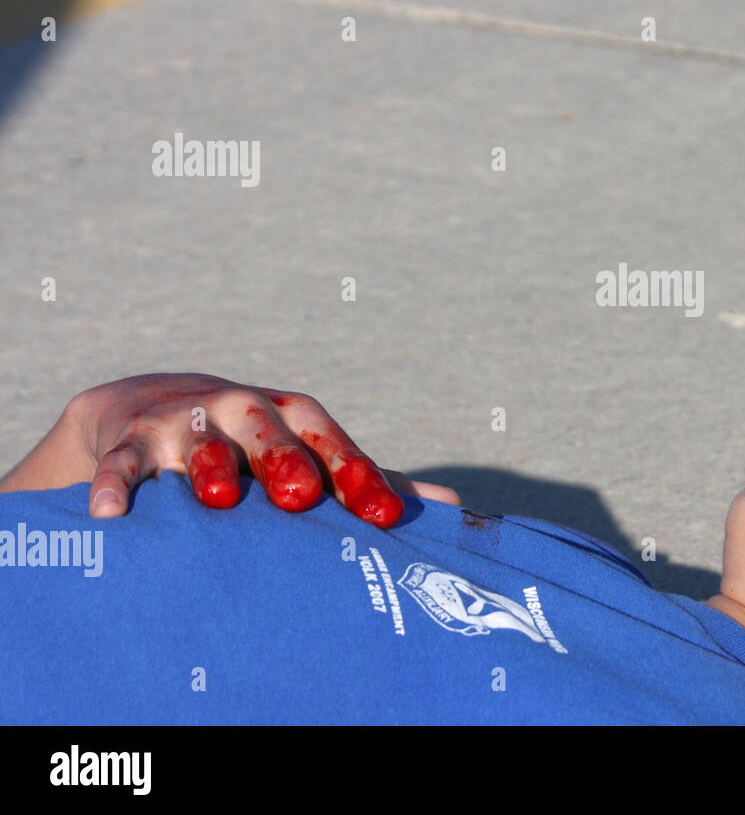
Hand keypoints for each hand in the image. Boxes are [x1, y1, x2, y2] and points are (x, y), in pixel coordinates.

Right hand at [70, 373, 458, 526]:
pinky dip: (114, 486)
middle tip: (301, 497)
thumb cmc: (257, 447)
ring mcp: (185, 423)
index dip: (358, 477)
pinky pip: (121, 464)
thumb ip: (371, 481)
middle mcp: (244, 412)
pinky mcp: (131, 442)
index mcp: (296, 418)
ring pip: (198, 442)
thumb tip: (451, 506)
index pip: (333, 443)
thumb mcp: (312, 454)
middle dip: (284, 460)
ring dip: (205, 464)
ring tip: (214, 497)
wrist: (156, 407)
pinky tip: (113, 516)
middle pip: (268, 431)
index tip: (383, 517)